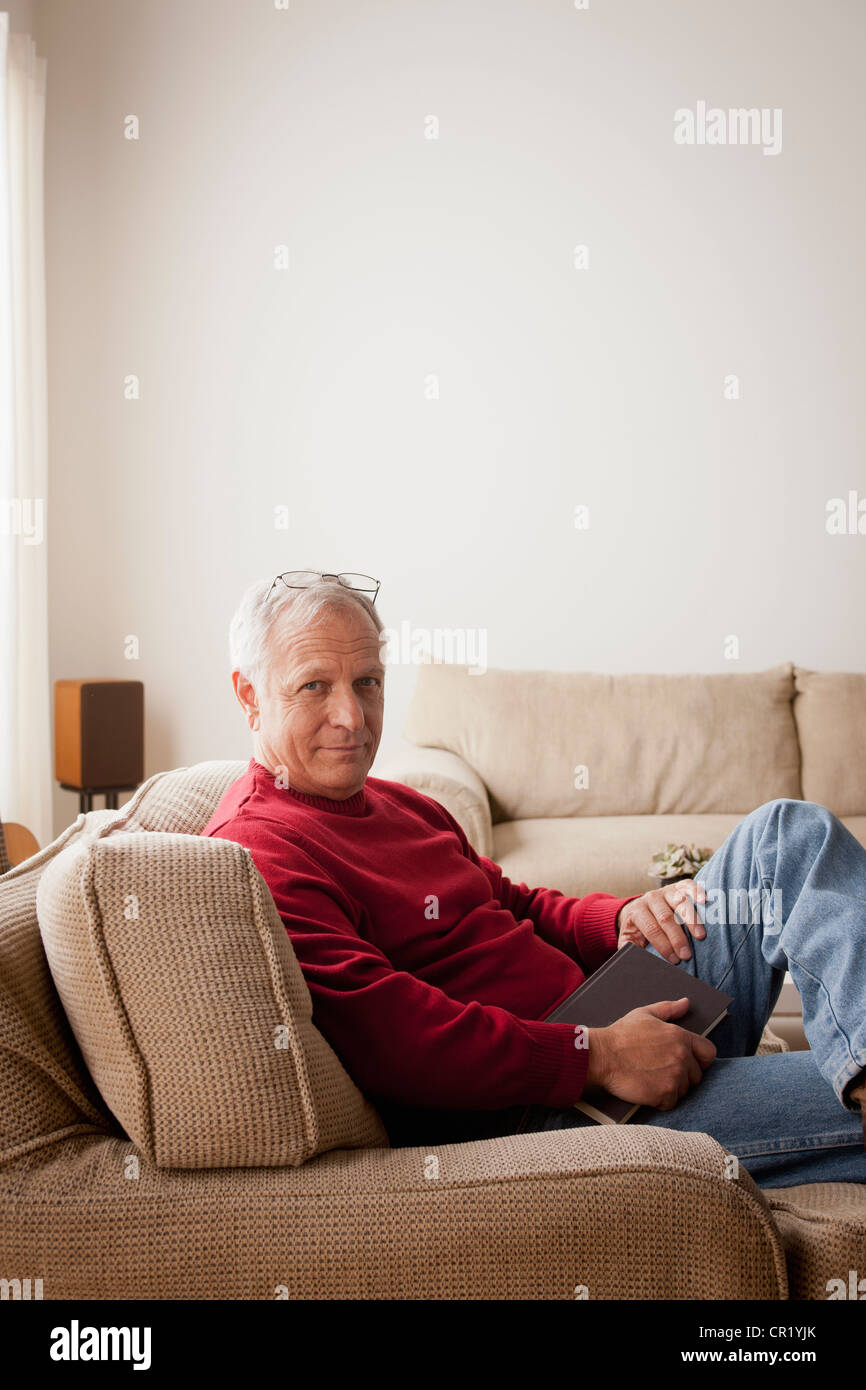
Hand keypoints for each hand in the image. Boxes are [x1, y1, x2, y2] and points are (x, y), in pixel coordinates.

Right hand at [586, 999, 715, 1109]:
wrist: (602, 1056)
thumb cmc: (621, 1035)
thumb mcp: (644, 1014)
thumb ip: (669, 1009)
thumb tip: (686, 1003)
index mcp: (680, 1036)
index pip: (709, 1052)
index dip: (700, 1059)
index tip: (688, 1062)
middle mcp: (682, 1056)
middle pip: (697, 1076)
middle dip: (683, 1076)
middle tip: (661, 1072)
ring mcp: (675, 1076)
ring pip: (684, 1090)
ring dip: (671, 1089)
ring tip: (652, 1079)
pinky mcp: (665, 1094)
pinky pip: (671, 1103)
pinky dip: (660, 1101)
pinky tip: (647, 1089)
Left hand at [616, 880, 706, 962]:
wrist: (639, 907)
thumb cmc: (638, 928)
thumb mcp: (629, 938)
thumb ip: (629, 948)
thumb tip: (633, 958)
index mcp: (637, 911)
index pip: (651, 929)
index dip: (663, 945)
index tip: (674, 959)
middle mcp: (651, 898)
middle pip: (666, 917)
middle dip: (677, 938)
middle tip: (686, 954)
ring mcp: (666, 891)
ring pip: (679, 902)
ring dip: (691, 920)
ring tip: (700, 936)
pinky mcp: (678, 886)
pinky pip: (688, 885)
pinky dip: (697, 891)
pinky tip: (704, 901)